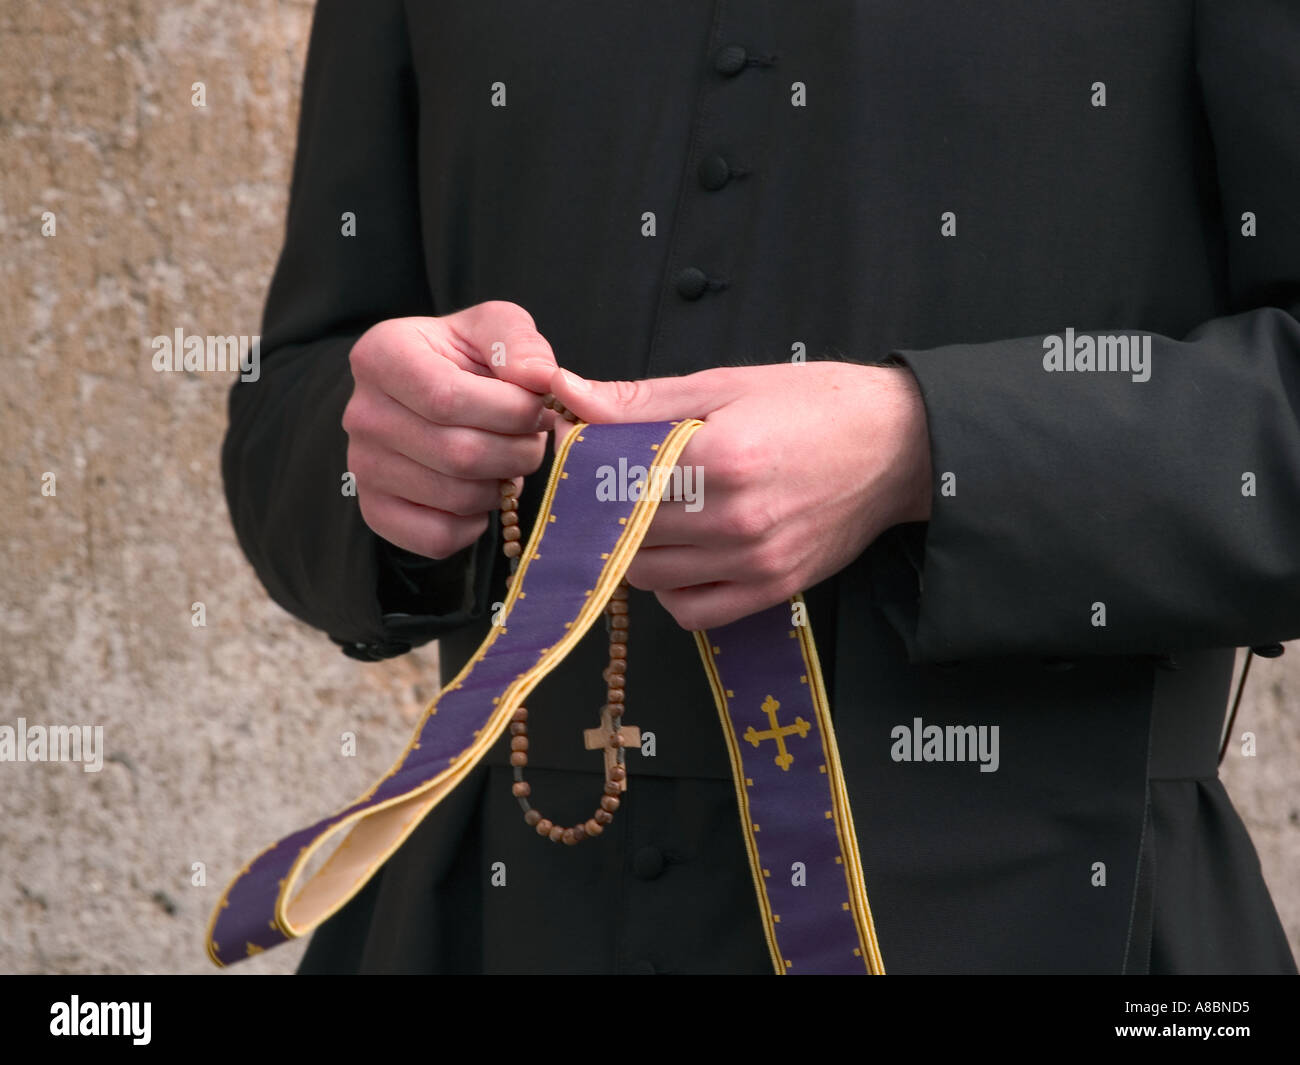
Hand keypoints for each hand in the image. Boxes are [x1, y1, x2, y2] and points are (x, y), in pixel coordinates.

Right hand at [342, 301, 557, 558]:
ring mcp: (363, 467)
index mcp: (382, 355)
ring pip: (456, 498)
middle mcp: (362, 413)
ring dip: (502, 485)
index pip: (447, 399)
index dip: (510, 411)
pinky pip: (439, 538)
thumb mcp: (497, 329)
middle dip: (518, 451)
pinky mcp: (376, 511)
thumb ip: (524, 346)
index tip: (539, 407)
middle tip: (534, 438)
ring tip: (509, 459)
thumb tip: (548, 382)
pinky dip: (477, 523)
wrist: (434, 396)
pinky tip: (482, 490)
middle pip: (458, 454)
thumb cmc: (469, 359)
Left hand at [539, 361, 931, 629]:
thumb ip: (640, 400)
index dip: (588, 470)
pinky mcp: (772, 589)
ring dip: (636, 549)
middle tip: (619, 483)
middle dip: (609, 508)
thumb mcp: (725, 385)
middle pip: (626, 533)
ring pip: (650, 577)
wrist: (900, 446)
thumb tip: (567, 394)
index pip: (614, 483)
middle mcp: (735, 519)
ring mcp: (755, 562)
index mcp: (719, 459)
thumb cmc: (814, 405)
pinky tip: (685, 553)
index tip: (588, 455)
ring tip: (658, 514)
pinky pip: (692, 611)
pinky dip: (673, 589)